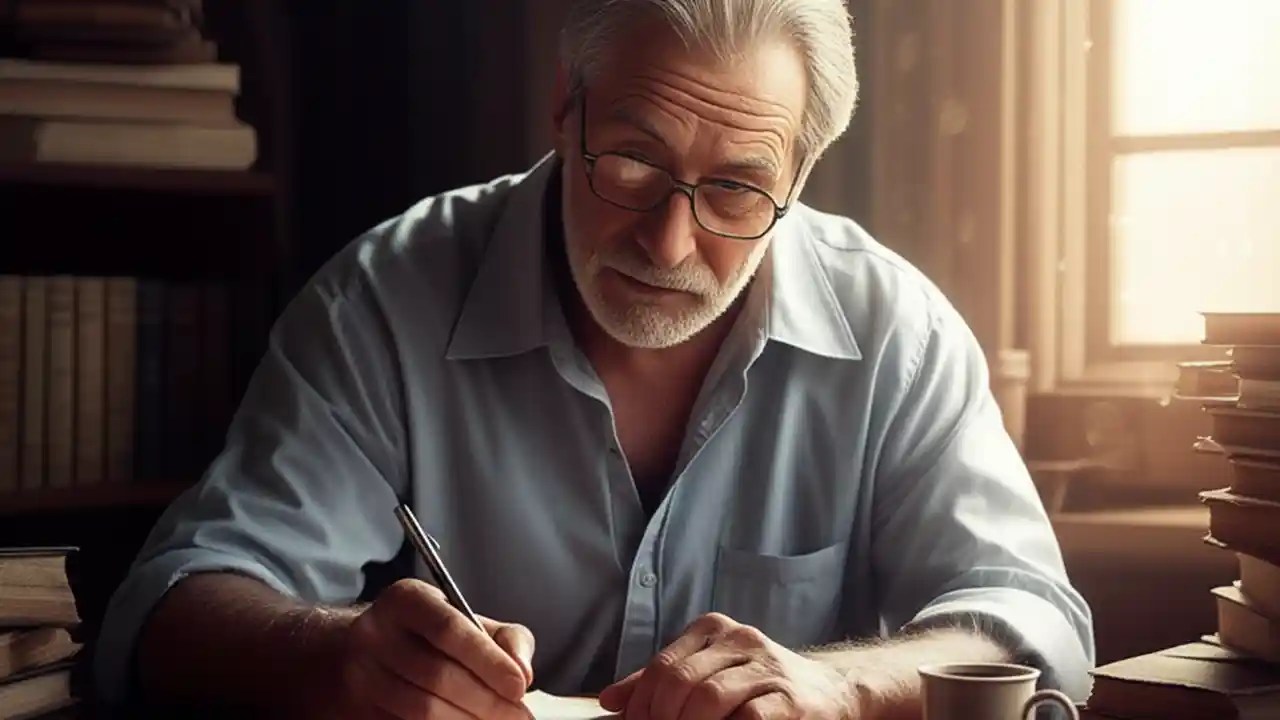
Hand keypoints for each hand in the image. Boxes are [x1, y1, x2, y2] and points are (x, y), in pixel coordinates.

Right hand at [333, 578, 534, 718]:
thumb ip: (505, 638)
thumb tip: (523, 672)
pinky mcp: (357, 708)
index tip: (519, 686)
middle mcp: (375, 633)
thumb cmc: (426, 635)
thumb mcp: (467, 620)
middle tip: (518, 716)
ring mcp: (360, 674)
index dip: (488, 661)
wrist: (359, 652)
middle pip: (438, 675)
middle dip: (487, 701)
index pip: (449, 629)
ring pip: (421, 708)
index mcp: (406, 600)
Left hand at [599, 613, 857, 719]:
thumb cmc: (761, 688)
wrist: (833, 695)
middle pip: (678, 681)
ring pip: (708, 698)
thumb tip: (608, 702)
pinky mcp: (790, 700)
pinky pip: (748, 719)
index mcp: (712, 629)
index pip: (661, 666)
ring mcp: (767, 667)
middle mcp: (739, 639)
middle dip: (659, 719)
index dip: (640, 706)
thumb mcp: (710, 674)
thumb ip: (660, 684)